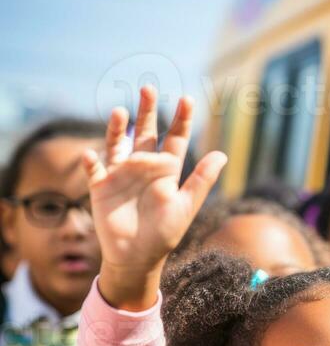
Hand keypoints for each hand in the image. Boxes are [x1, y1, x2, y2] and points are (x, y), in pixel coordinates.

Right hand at [84, 86, 226, 308]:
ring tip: (119, 112)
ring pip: (118, 143)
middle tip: (148, 87)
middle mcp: (143, 167)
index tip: (188, 99)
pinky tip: (91, 155)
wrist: (137, 258)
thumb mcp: (185, 206)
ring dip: (117, 128)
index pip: (176, 139)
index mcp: (166, 171)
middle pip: (146, 132)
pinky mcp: (101, 187)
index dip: (182, 120)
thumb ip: (201, 180)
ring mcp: (121, 175)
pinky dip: (91, 161)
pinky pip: (94, 168)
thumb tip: (222, 154)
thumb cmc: (164, 235)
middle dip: (148, 110)